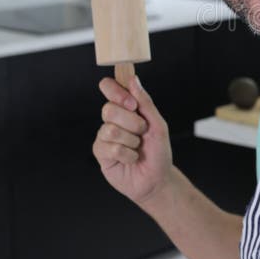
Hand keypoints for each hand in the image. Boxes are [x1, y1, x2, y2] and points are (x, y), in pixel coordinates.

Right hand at [92, 75, 172, 207]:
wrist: (157, 178)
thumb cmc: (158, 151)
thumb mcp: (158, 125)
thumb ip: (145, 102)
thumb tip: (132, 80)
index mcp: (126, 108)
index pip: (109, 87)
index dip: (115, 91)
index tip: (131, 103)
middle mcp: (112, 119)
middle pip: (108, 109)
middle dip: (132, 122)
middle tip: (143, 131)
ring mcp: (105, 136)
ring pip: (110, 130)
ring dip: (131, 141)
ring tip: (138, 148)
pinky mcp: (101, 153)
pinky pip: (111, 148)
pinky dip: (127, 154)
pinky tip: (131, 158)